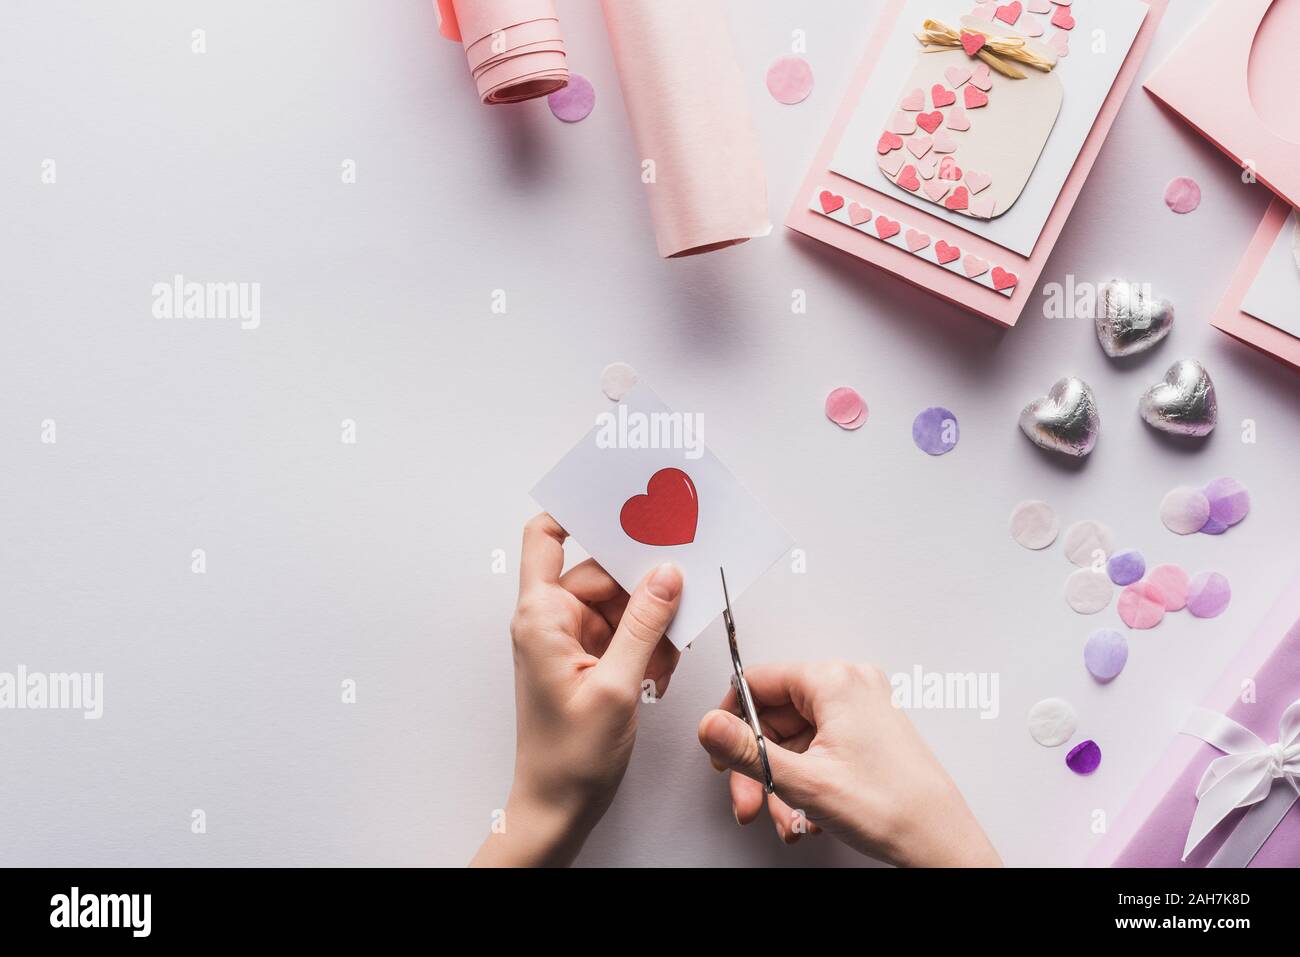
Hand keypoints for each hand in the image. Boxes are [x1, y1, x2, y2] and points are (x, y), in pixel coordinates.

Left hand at [472, 513, 683, 866]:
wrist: (559, 807)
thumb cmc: (568, 757)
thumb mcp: (617, 685)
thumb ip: (645, 623)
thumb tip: (667, 574)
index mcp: (541, 616)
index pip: (546, 537)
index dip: (577, 513)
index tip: (623, 505)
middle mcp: (552, 620)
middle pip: (604, 571)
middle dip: (645, 590)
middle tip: (679, 603)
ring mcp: (571, 639)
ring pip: (623, 604)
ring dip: (652, 627)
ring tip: (663, 662)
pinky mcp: (588, 658)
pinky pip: (627, 632)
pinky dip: (648, 648)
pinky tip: (657, 675)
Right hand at [697, 661, 999, 866]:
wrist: (940, 841)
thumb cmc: (892, 807)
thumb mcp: (804, 780)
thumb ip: (747, 751)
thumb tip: (710, 726)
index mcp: (835, 680)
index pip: (757, 681)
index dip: (732, 720)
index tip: (722, 751)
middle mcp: (850, 686)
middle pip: (774, 716)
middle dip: (760, 766)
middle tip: (752, 799)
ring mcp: (861, 709)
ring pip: (794, 739)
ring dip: (782, 782)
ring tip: (786, 815)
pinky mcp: (867, 733)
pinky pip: (817, 749)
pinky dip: (804, 780)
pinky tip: (807, 811)